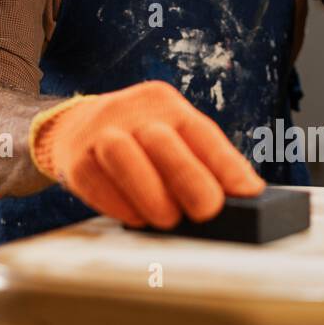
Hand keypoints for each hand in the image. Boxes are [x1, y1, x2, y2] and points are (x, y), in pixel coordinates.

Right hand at [29, 80, 264, 226]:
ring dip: (151, 194)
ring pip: (123, 156)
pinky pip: (96, 182)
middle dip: (189, 179)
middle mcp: (132, 111)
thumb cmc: (140, 142)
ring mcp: (100, 132)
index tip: (247, 193)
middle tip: (206, 212)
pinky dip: (120, 205)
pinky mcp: (75, 158)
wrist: (75, 129)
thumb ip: (207, 161)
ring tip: (168, 220)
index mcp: (166, 104)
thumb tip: (248, 194)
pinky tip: (137, 218)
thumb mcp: (173, 136)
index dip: (226, 164)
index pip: (201, 131)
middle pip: (162, 140)